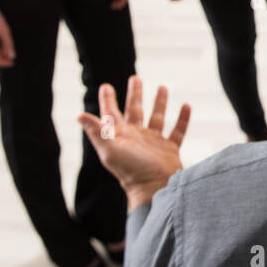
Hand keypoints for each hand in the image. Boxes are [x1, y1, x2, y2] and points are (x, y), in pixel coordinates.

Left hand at [79, 75, 190, 210]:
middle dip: (135, 94)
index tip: (106, 86)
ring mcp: (154, 143)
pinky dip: (183, 119)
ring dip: (159, 102)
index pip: (112, 113)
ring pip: (157, 117)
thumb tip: (79, 115)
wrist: (156, 189)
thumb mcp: (111, 149)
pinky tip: (186, 106)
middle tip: (135, 78)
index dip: (108, 99)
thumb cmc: (131, 170)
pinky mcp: (170, 149)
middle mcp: (137, 137)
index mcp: (121, 135)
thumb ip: (97, 131)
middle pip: (135, 110)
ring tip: (163, 86)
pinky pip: (178, 131)